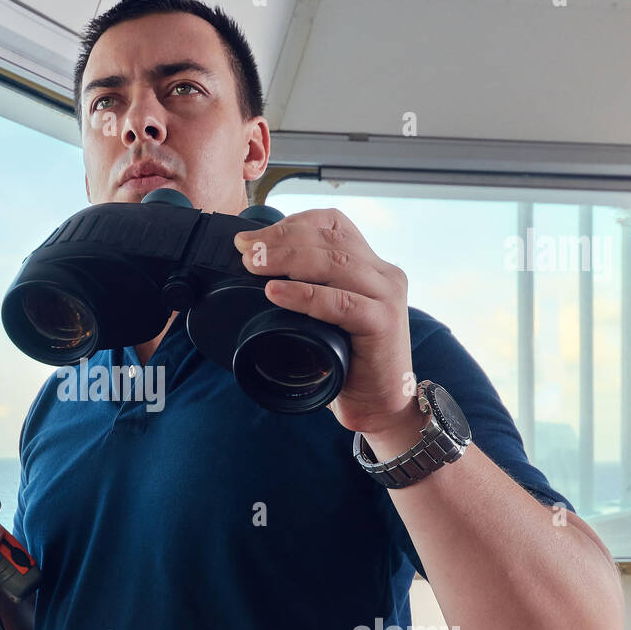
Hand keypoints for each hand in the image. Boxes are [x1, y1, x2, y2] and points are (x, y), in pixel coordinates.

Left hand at [234, 208, 416, 438]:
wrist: (381, 406)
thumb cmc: (348, 363)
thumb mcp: (326, 317)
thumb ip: (309, 289)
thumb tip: (255, 271)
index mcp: (371, 265)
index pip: (333, 223)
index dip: (291, 223)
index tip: (252, 237)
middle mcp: (383, 274)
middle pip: (329, 239)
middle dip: (280, 240)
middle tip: (244, 250)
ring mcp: (386, 296)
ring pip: (334, 263)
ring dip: (287, 259)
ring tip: (252, 265)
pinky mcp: (383, 323)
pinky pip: (339, 302)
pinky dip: (304, 294)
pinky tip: (275, 292)